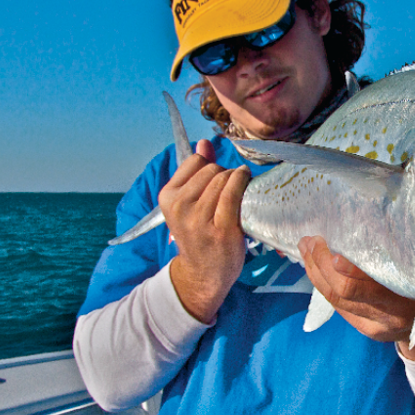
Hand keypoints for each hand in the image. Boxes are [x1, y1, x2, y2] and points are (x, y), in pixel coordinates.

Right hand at [159, 139, 250, 323]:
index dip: (211, 167)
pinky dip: (243, 183)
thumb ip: (196, 171)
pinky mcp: (221, 228)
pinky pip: (233, 193)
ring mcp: (199, 218)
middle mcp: (180, 206)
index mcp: (167, 197)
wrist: (204, 272)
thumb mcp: (189, 203)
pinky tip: (247, 184)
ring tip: (239, 193)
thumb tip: (203, 143)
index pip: (196, 162)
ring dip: (237, 180)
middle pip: (212, 170)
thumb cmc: (200, 234)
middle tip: (231, 190)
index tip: (216, 180)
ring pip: (224, 179)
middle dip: (225, 175)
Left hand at [298, 236, 414, 360]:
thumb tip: (370, 221)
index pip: (367, 288)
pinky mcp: (365, 329)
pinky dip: (322, 283)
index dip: (345, 270)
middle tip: (310, 240)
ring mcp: (374, 326)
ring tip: (306, 248)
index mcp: (408, 298)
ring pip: (334, 299)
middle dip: (320, 264)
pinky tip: (314, 266)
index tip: (333, 249)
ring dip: (315, 271)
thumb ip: (400, 253)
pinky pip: (337, 306)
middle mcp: (389, 316)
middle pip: (343, 292)